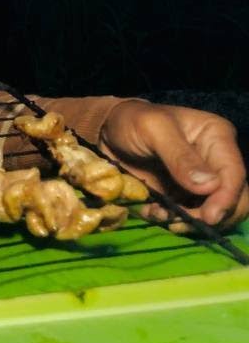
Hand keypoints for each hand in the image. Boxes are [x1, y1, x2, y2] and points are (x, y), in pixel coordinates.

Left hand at [99, 100, 248, 231]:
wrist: (108, 130)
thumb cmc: (132, 121)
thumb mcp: (153, 130)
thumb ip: (179, 156)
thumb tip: (209, 185)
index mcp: (217, 138)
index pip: (233, 174)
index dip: (226, 199)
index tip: (209, 218)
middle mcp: (215, 162)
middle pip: (233, 198)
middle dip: (212, 216)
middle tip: (181, 222)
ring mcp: (200, 181)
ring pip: (212, 212)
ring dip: (190, 221)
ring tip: (161, 216)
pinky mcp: (182, 195)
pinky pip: (187, 216)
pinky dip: (173, 220)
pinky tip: (153, 213)